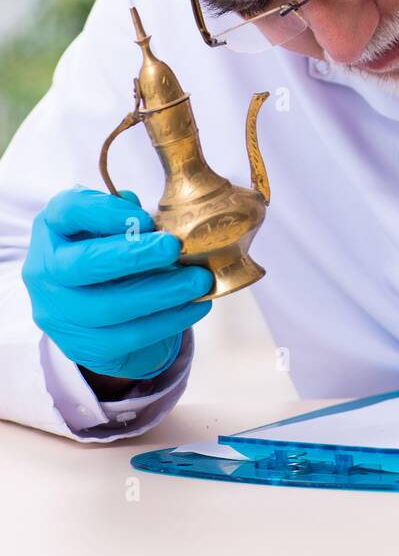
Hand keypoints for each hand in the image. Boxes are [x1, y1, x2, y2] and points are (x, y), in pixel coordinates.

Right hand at [23, 186, 212, 381]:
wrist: (92, 305)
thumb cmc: (105, 249)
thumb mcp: (109, 224)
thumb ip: (127, 215)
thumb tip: (152, 225)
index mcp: (52, 227)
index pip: (67, 210)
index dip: (105, 212)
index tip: (145, 217)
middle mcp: (44, 270)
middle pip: (81, 265)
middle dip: (133, 256)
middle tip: (174, 247)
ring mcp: (57, 312)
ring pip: (106, 308)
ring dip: (160, 294)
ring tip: (198, 281)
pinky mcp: (80, 345)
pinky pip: (125, 338)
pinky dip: (166, 322)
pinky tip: (194, 307)